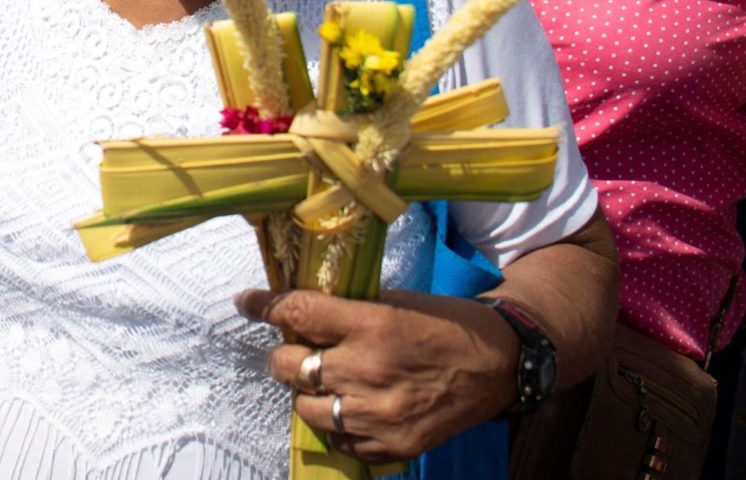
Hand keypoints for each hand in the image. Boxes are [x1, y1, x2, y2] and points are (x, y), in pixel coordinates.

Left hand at [237, 288, 517, 464]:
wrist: (499, 366)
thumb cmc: (445, 325)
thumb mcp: (395, 302)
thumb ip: (348, 311)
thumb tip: (299, 311)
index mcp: (372, 324)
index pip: (298, 313)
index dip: (263, 306)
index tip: (246, 301)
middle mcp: (368, 370)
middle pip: (290, 366)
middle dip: (286, 354)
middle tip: (298, 349)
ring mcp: (378, 414)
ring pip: (305, 407)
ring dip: (308, 392)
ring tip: (327, 382)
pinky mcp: (390, 445)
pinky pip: (337, 440)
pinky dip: (336, 424)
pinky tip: (350, 408)